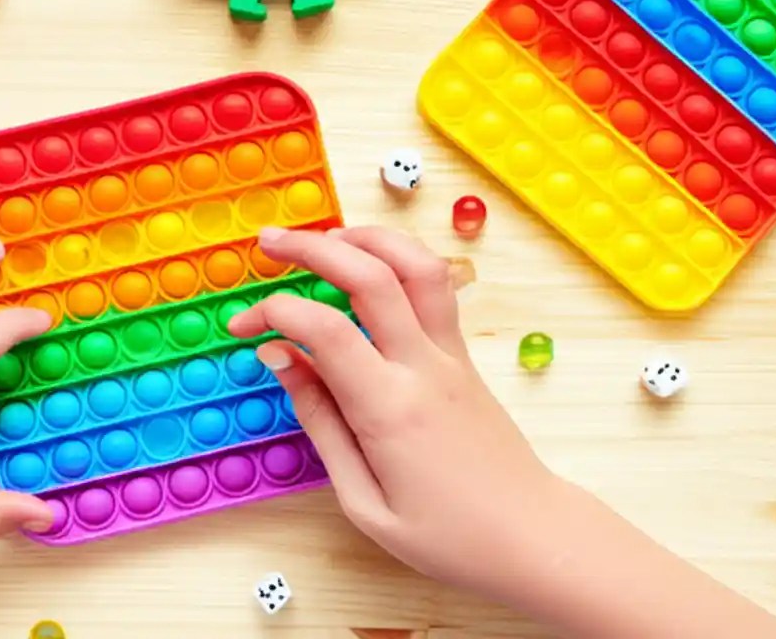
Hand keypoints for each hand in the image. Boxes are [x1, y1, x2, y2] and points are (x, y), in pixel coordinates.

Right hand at [228, 226, 562, 594]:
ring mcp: (451, 356)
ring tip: (324, 238)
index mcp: (391, 410)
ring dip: (366, 238)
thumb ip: (320, 422)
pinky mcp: (464, 356)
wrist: (530, 537)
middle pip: (372, 274)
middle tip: (269, 242)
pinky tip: (366, 267)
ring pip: (416, 265)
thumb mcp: (363, 501)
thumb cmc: (446, 536)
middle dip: (313, 247)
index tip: (244, 327)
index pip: (325, 330)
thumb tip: (281, 360)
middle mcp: (424, 368)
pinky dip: (394, 261)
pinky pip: (433, 288)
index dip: (275, 314)